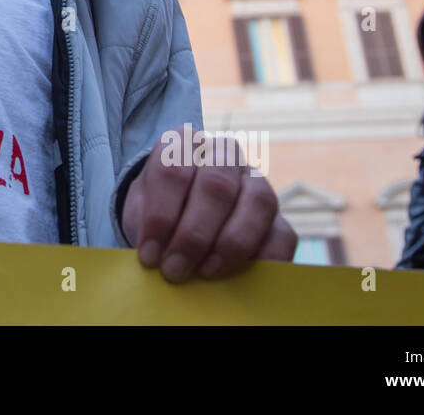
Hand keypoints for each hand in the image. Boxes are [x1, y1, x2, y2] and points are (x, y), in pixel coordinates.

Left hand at [121, 128, 296, 282]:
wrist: (182, 220)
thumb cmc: (159, 212)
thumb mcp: (141, 211)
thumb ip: (147, 227)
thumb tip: (157, 259)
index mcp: (183, 144)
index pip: (173, 169)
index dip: (160, 216)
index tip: (149, 255)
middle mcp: (223, 153)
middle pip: (216, 185)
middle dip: (194, 234)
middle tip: (174, 270)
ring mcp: (256, 181)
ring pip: (258, 201)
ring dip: (231, 244)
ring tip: (206, 273)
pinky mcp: (278, 216)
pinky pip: (282, 235)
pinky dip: (263, 260)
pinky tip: (240, 281)